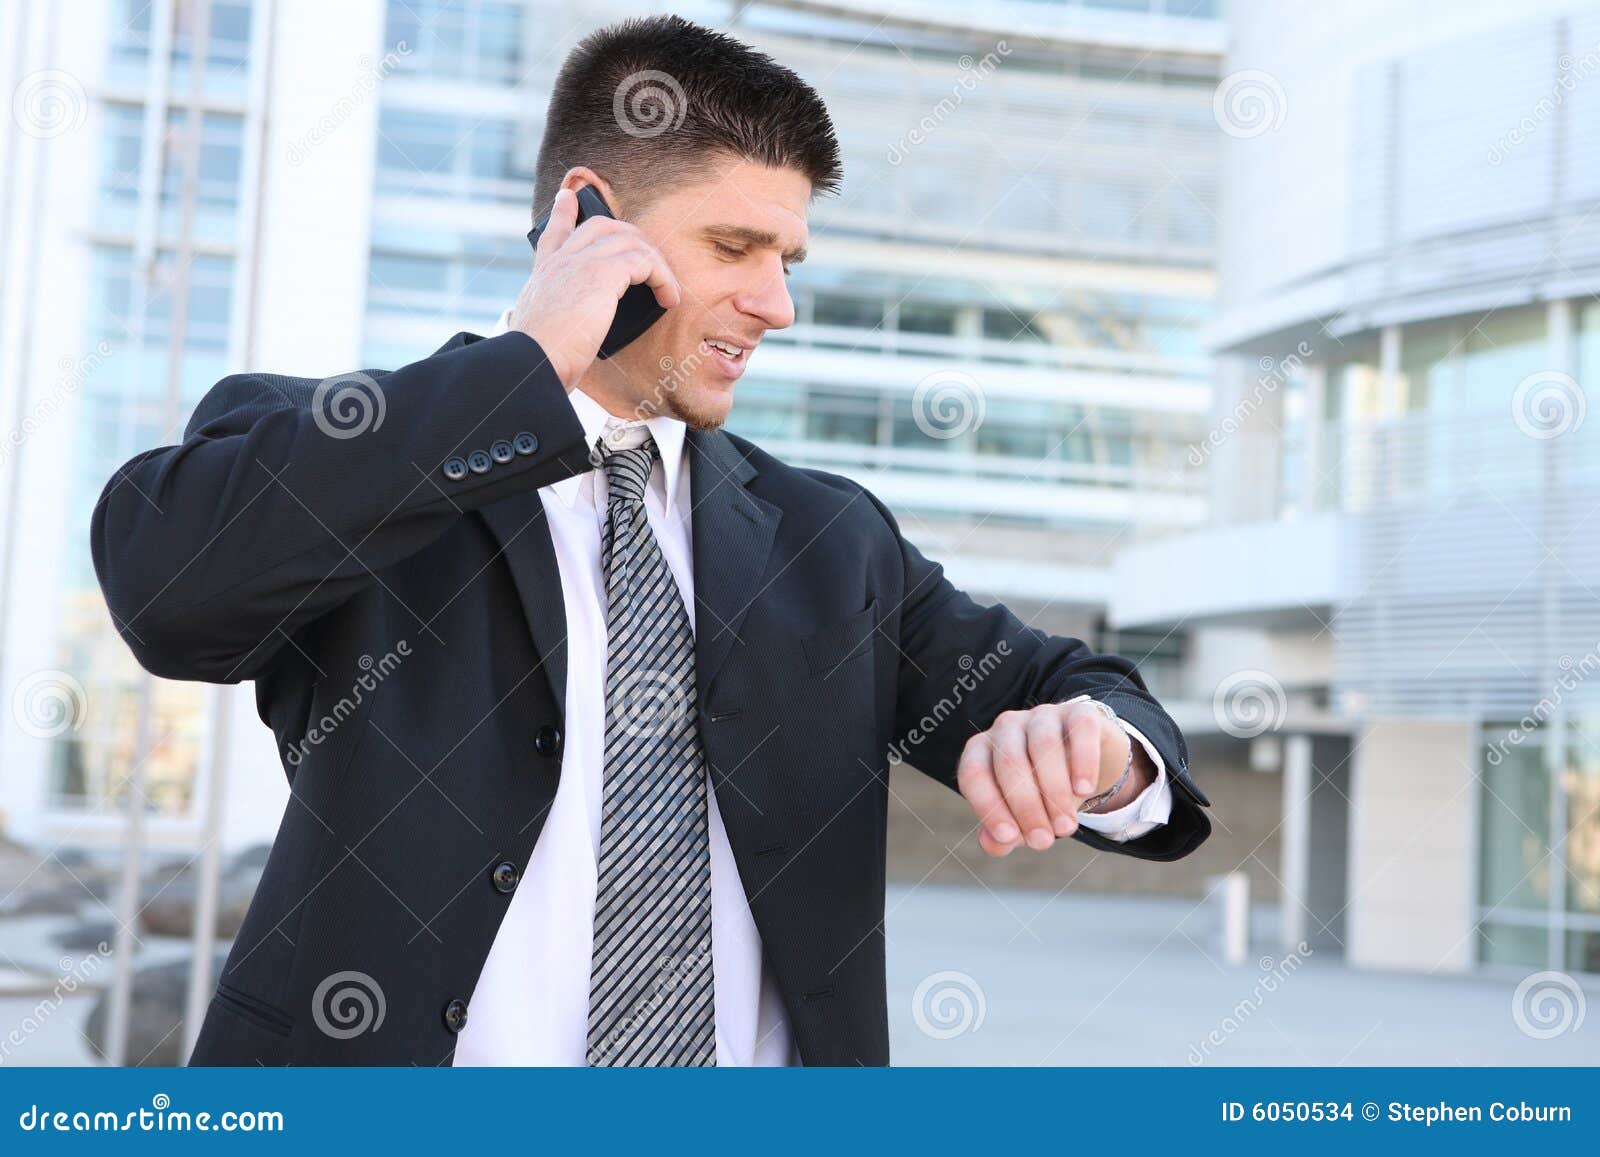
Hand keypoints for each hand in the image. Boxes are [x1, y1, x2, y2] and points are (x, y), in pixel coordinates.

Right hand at [509, 187, 681, 389]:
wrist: (533, 361)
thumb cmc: (541, 358)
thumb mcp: (541, 329)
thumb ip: (557, 318)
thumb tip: (569, 333)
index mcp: (544, 273)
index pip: (553, 233)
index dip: (563, 213)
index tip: (569, 197)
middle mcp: (560, 261)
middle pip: (602, 226)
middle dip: (634, 238)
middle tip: (653, 261)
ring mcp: (580, 261)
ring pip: (629, 239)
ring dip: (656, 264)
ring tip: (668, 291)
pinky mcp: (602, 273)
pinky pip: (644, 260)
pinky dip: (664, 278)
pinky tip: (669, 299)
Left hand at [956, 700, 1139, 856]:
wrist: (1082, 762)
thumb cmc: (1039, 790)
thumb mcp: (1019, 814)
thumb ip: (1002, 832)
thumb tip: (991, 845)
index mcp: (982, 749)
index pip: (974, 774)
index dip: (989, 806)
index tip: (1009, 838)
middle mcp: (1007, 727)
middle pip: (1009, 763)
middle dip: (1026, 807)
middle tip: (1044, 841)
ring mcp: (1042, 715)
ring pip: (1042, 746)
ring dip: (1054, 791)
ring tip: (1066, 827)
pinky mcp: (1079, 712)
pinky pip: (1080, 730)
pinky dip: (1082, 760)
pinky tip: (1084, 790)